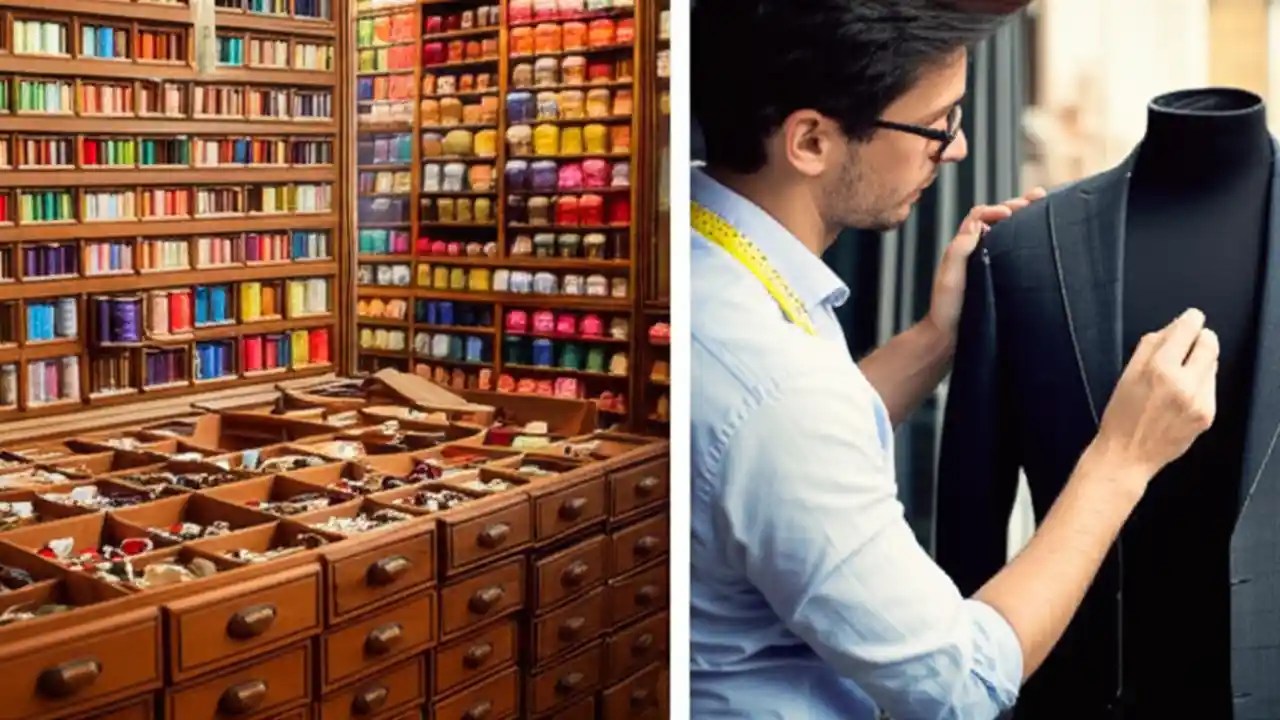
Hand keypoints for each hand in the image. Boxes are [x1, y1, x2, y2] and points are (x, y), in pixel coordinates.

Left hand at [926, 187, 1047, 341]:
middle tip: (1040, 197)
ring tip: (1045, 206)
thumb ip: (960, 249)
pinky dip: (1026, 237)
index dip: (995, 209)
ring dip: (1024, 217)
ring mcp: (988, 261)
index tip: (1012, 213)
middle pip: (996, 219)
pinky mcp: (999, 275)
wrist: (950, 338)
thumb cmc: (948, 309)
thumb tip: (977, 224)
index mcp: (962, 246)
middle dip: (1017, 205)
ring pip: (1006, 232)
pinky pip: (1013, 250)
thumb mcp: (950, 277)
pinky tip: (1042, 234)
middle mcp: (975, 250)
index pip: (979, 216)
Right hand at [1091, 308, 1218, 483]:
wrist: (1127, 455)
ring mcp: (1199, 401)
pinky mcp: (1207, 415)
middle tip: (1190, 341)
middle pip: (1210, 343)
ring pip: (1212, 365)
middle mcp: (1184, 384)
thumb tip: (1173, 327)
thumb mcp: (1126, 374)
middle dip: (1201, 338)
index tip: (1189, 318)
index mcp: (1159, 369)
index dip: (1190, 319)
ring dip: (1200, 362)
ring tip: (1178, 375)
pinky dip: (1200, 384)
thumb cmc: (1121, 417)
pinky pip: (1211, 387)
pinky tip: (1181, 395)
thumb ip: (1150, 345)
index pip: (1188, 329)